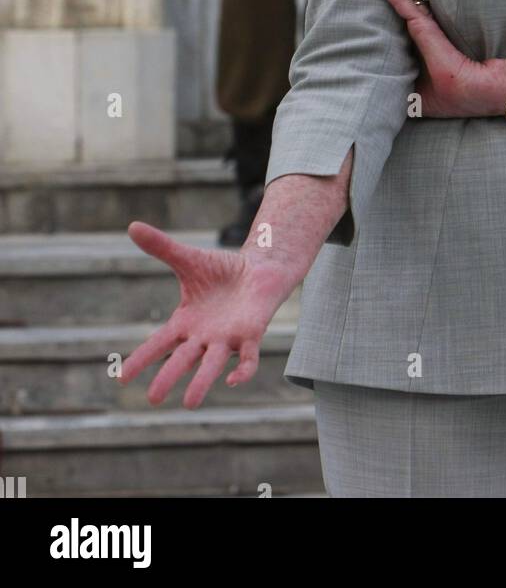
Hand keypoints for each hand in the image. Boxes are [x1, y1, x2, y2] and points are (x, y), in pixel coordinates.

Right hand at [116, 223, 294, 408]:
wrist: (258, 269)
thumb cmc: (222, 270)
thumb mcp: (188, 259)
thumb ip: (162, 247)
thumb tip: (132, 226)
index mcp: (186, 322)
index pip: (159, 343)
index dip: (141, 359)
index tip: (121, 377)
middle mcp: (204, 336)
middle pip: (182, 359)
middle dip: (167, 378)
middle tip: (152, 399)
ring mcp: (227, 338)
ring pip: (212, 364)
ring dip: (202, 382)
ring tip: (189, 403)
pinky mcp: (251, 334)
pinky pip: (248, 358)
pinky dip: (243, 370)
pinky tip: (234, 381)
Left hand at [369, 0, 494, 118]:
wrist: (485, 90)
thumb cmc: (459, 95)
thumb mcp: (422, 94)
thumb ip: (406, 81)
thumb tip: (379, 82)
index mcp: (425, 49)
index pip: (404, 26)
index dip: (394, 10)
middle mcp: (425, 35)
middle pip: (406, 5)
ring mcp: (426, 29)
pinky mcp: (425, 28)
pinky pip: (402, 5)